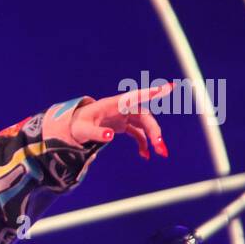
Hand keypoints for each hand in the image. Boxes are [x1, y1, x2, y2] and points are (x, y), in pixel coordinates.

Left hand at [47, 81, 171, 158]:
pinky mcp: (124, 124)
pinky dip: (143, 144)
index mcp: (115, 104)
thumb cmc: (78, 124)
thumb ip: (96, 132)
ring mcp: (125, 116)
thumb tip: (110, 136)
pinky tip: (145, 156)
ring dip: (154, 138)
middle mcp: (123, 108)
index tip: (169, 87)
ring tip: (161, 153)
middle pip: (145, 116)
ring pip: (145, 125)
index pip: (136, 96)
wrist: (74, 126)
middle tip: (160, 146)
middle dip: (155, 131)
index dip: (152, 92)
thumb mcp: (83, 130)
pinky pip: (139, 133)